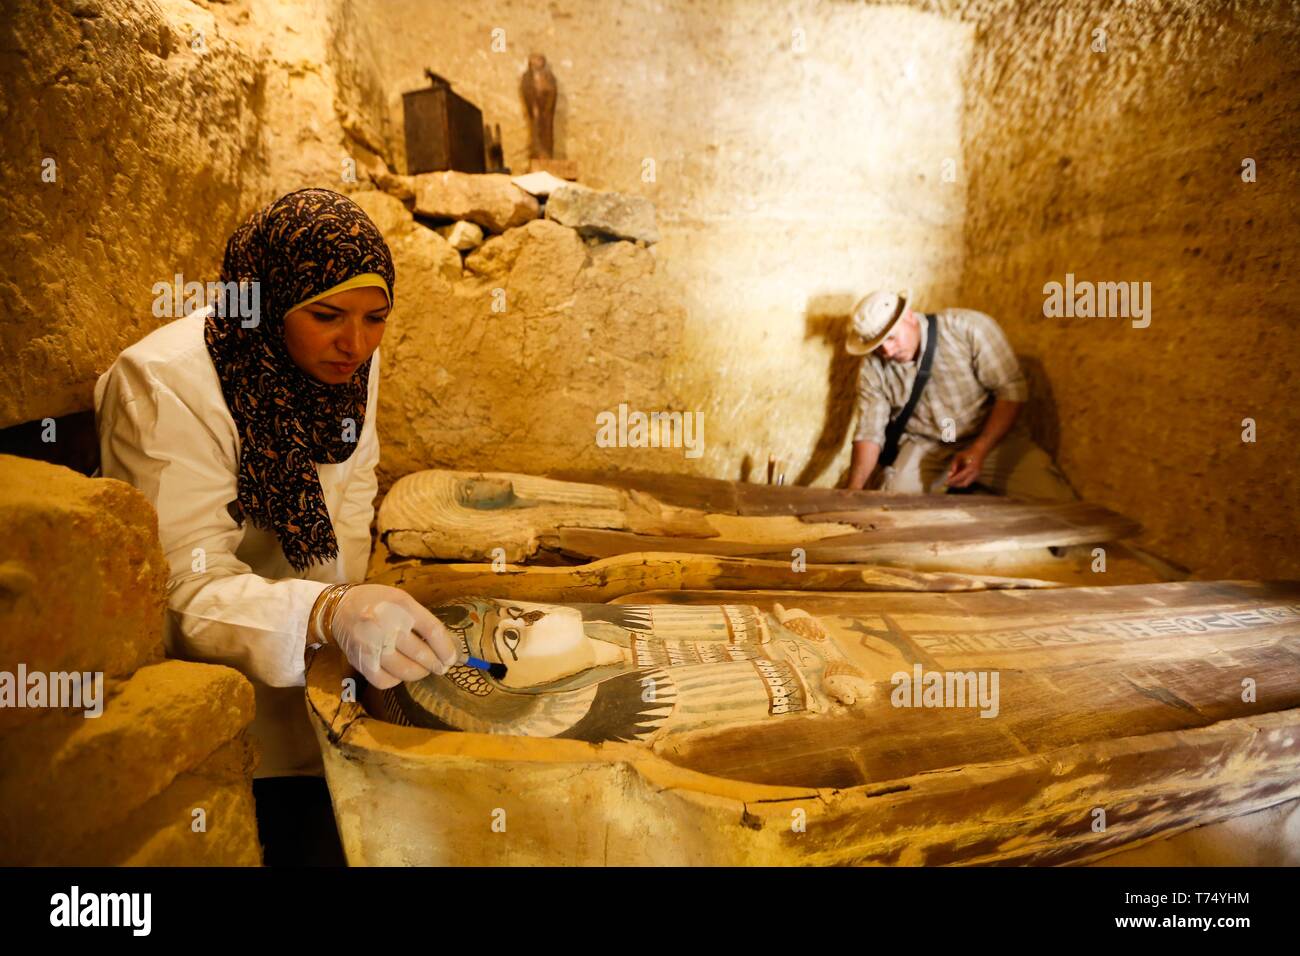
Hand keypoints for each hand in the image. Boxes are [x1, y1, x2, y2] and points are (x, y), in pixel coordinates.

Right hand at [329, 584, 463, 688]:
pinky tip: (400, 672)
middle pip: (421, 654)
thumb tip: (447, 647)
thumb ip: (422, 620)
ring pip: (405, 671)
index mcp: (401, 606)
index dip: (447, 649)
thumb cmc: (377, 602)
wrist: (339, 608)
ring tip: (422, 670)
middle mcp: (386, 626)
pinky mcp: (360, 662)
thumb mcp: (402, 601)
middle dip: (436, 664)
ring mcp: (372, 646)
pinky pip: (386, 681)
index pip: (433, 631)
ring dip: (419, 673)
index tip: (453, 658)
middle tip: (441, 667)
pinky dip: (397, 680)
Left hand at [946, 447, 985, 487]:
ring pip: (966, 484)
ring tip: (951, 479)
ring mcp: (977, 475)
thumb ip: (954, 464)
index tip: (945, 482)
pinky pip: (968, 481)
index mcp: (971, 468)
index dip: (952, 481)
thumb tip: (950, 475)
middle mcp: (975, 473)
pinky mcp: (977, 476)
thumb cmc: (968, 453)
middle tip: (948, 483)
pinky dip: (961, 481)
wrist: (979, 451)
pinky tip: (957, 477)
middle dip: (955, 484)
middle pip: (964, 484)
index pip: (960, 477)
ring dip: (958, 483)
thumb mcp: (958, 456)